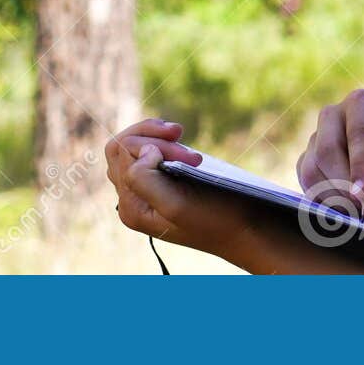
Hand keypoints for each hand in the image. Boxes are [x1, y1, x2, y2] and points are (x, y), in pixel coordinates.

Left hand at [105, 118, 247, 257]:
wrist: (241, 230)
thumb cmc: (214, 220)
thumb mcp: (176, 204)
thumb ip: (145, 179)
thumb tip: (142, 152)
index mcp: (131, 207)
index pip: (122, 153)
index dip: (152, 144)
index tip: (189, 155)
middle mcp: (131, 198)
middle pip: (122, 147)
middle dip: (152, 135)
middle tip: (181, 135)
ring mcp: (144, 190)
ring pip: (133, 146)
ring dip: (157, 136)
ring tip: (181, 134)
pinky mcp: (159, 182)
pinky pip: (146, 152)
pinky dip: (161, 141)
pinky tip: (180, 143)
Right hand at [296, 89, 363, 221]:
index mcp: (362, 104)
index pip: (358, 132)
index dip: (360, 163)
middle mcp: (332, 116)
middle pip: (328, 150)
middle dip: (346, 186)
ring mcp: (315, 140)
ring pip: (313, 172)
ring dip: (338, 199)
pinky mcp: (306, 164)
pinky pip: (308, 187)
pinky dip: (327, 205)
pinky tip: (349, 211)